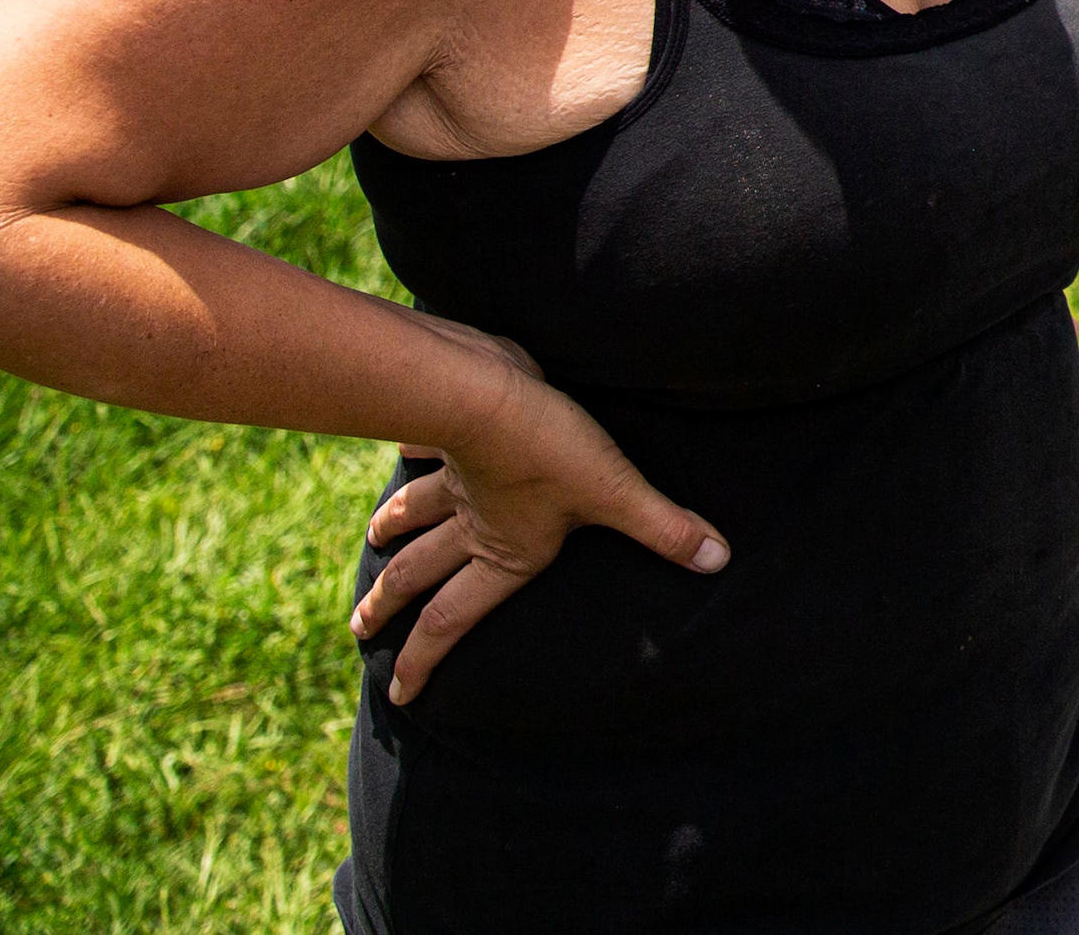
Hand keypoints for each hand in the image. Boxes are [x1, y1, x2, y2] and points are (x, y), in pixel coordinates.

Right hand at [355, 323, 727, 704]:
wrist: (488, 386)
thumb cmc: (551, 447)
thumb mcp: (616, 492)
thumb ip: (665, 528)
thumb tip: (717, 560)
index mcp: (503, 551)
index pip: (454, 619)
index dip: (424, 659)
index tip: (397, 692)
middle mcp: (472, 523)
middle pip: (420, 575)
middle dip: (391, 607)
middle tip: (360, 632)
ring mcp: (457, 479)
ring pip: (415, 515)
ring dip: (393, 534)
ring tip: (375, 547)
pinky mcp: (452, 434)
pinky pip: (425, 451)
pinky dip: (413, 454)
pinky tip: (405, 450)